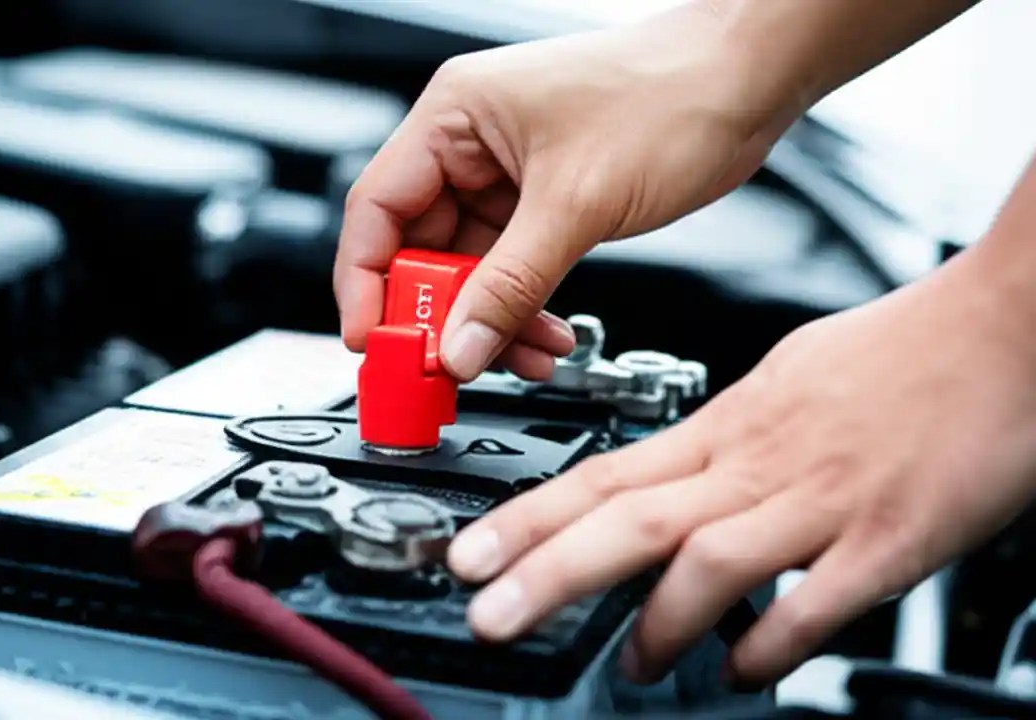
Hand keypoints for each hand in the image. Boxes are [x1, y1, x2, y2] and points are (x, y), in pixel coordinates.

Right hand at [334, 4, 798, 380]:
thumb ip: (511, 285)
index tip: (374, 343)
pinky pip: (512, 271)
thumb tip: (460, 346)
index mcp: (454, 117)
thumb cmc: (669, 93)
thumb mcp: (577, 203)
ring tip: (521, 357)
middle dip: (439, 315)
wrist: (746, 82)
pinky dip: (524, 309)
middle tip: (447, 368)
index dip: (368, 284)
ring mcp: (506, 176)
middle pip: (420, 250)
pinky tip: (548, 337)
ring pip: (470, 270)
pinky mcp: (544, 202)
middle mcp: (470, 145)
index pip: (377, 210)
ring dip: (491, 321)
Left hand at [446, 248, 1035, 686]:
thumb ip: (721, 444)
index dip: (528, 518)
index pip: (604, 473)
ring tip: (623, 661)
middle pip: (630, 517)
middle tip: (486, 609)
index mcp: (729, 425)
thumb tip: (666, 489)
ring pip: (711, 558)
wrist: (1001, 326)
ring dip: (654, 620)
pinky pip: (819, 601)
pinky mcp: (892, 537)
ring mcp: (822, 500)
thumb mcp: (781, 381)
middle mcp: (759, 461)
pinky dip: (773, 642)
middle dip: (547, 568)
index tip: (470, 553)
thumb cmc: (895, 354)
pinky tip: (742, 668)